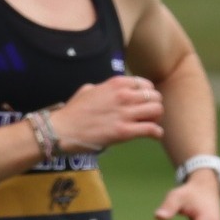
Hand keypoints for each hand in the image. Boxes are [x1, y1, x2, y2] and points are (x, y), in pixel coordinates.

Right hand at [48, 75, 163, 151]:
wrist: (62, 129)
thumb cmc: (73, 111)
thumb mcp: (88, 90)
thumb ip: (104, 88)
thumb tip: (109, 92)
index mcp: (116, 83)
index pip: (145, 84)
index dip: (147, 95)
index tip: (144, 103)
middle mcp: (124, 95)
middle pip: (155, 97)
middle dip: (154, 106)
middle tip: (148, 116)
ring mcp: (125, 114)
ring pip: (157, 111)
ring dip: (156, 118)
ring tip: (150, 124)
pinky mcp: (124, 132)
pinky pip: (151, 129)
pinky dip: (156, 133)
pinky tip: (153, 136)